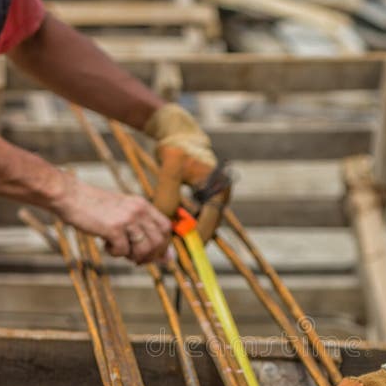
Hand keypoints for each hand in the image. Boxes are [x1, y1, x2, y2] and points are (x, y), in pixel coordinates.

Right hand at [53, 170, 171, 263]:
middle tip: (136, 259)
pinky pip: (123, 251)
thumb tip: (165, 257)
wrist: (71, 196)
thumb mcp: (123, 211)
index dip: (163, 244)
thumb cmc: (95, 207)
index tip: (153, 254)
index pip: (166, 227)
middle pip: (158, 241)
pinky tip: (105, 244)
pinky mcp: (113, 228)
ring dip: (133, 256)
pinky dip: (114, 253)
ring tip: (120, 251)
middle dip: (150, 256)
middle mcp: (138, 210)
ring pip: (144, 249)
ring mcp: (127, 219)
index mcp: (142, 205)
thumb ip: (141, 228)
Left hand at [144, 104, 229, 239]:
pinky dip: (182, 222)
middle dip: (191, 238)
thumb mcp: (170, 169)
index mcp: (219, 187)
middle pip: (207, 224)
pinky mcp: (202, 197)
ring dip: (185, 232)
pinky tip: (168, 230)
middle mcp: (219, 194)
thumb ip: (168, 196)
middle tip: (174, 253)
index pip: (210, 220)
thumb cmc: (176, 147)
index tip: (184, 251)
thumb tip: (165, 225)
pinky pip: (193, 215)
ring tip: (168, 243)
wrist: (178, 133)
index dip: (197, 238)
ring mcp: (212, 196)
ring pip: (199, 222)